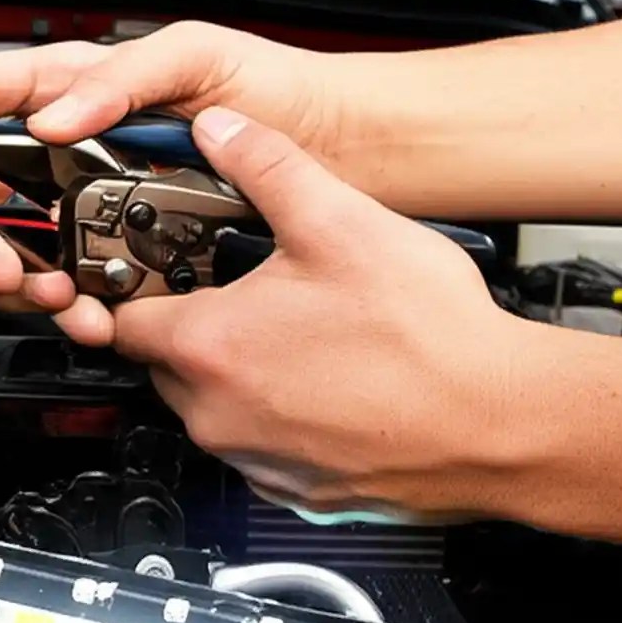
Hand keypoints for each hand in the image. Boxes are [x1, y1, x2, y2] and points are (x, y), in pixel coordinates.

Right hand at [0, 22, 338, 345]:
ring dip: (5, 278)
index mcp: (68, 93)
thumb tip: (49, 120)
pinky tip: (84, 312)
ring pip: (6, 251)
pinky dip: (63, 310)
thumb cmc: (269, 89)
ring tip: (41, 286)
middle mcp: (63, 155)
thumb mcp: (192, 57)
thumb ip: (114, 82)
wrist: (333, 149)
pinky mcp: (116, 262)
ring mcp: (85, 212)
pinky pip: (66, 290)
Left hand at [114, 106, 529, 521]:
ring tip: (302, 336)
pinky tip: (329, 385)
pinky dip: (277, 417)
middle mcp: (215, 416)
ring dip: (238, 373)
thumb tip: (222, 131)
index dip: (137, 289)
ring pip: (212, 407)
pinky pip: (257, 446)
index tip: (160, 273)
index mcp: (209, 348)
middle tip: (250, 294)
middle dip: (195, 327)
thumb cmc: (428, 340)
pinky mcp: (292, 491)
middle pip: (164, 364)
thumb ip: (266, 166)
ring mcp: (252, 460)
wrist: (499, 426)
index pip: (122, 320)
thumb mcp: (341, 221)